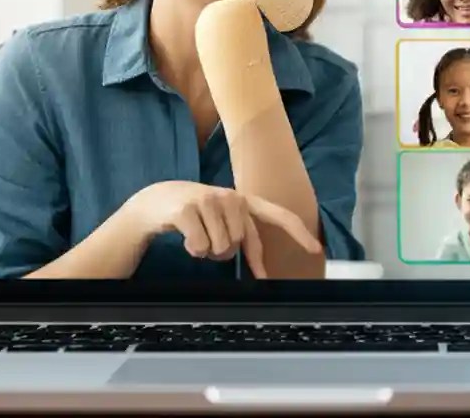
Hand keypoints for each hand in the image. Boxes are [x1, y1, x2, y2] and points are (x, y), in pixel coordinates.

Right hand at [125, 181, 321, 277]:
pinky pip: (201, 247)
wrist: (155, 200)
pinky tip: (185, 236)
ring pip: (220, 248)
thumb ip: (244, 239)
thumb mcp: (222, 220)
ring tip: (195, 234)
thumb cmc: (194, 214)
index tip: (315, 249)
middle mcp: (231, 196)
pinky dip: (193, 249)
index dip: (298, 232)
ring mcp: (209, 200)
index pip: (278, 215)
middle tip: (207, 237)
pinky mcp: (188, 209)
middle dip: (222, 251)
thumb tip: (264, 272)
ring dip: (206, 251)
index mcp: (244, 200)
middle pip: (238, 245)